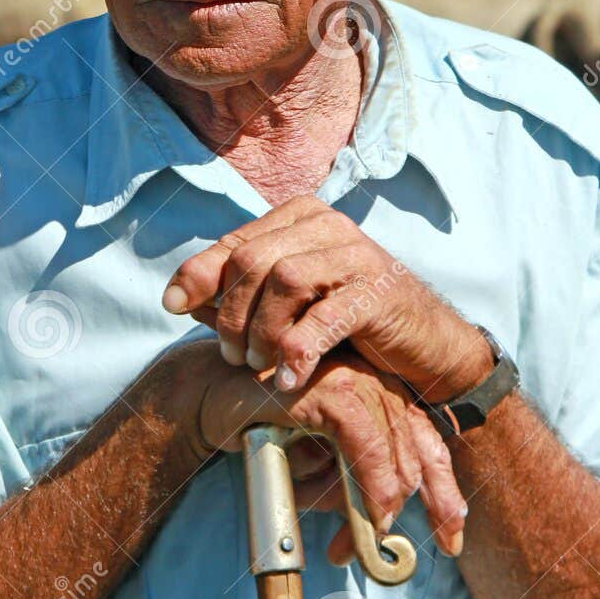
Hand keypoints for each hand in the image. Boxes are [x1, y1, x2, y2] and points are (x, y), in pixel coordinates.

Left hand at [164, 196, 491, 403]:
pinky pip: (323, 317)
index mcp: (302, 219)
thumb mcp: (290, 305)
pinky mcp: (378, 291)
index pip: (235, 242)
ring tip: (260, 367)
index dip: (198, 274)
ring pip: (282, 280)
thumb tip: (177, 298)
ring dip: (261, 332)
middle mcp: (328, 225)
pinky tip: (289, 380)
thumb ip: (240, 297)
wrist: (427, 348)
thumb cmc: (351, 327)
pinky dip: (298, 351)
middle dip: (231, 314)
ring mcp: (357, 255)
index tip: (172, 305)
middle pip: (252, 260)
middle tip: (233, 356)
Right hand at [187, 339, 466, 559]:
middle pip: (417, 455)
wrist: (215, 399)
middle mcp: (376, 385)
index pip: (427, 448)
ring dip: (380, 506)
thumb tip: (374, 539)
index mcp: (381, 399)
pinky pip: (364, 442)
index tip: (451, 542)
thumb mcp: (316, 467)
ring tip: (355, 539)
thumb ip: (347, 490)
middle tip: (374, 552)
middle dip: (404, 513)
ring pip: (394, 453)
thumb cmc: (266, 432)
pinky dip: (371, 481)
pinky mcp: (330, 389)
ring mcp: (356, 382)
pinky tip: (371, 509)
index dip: (444, 498)